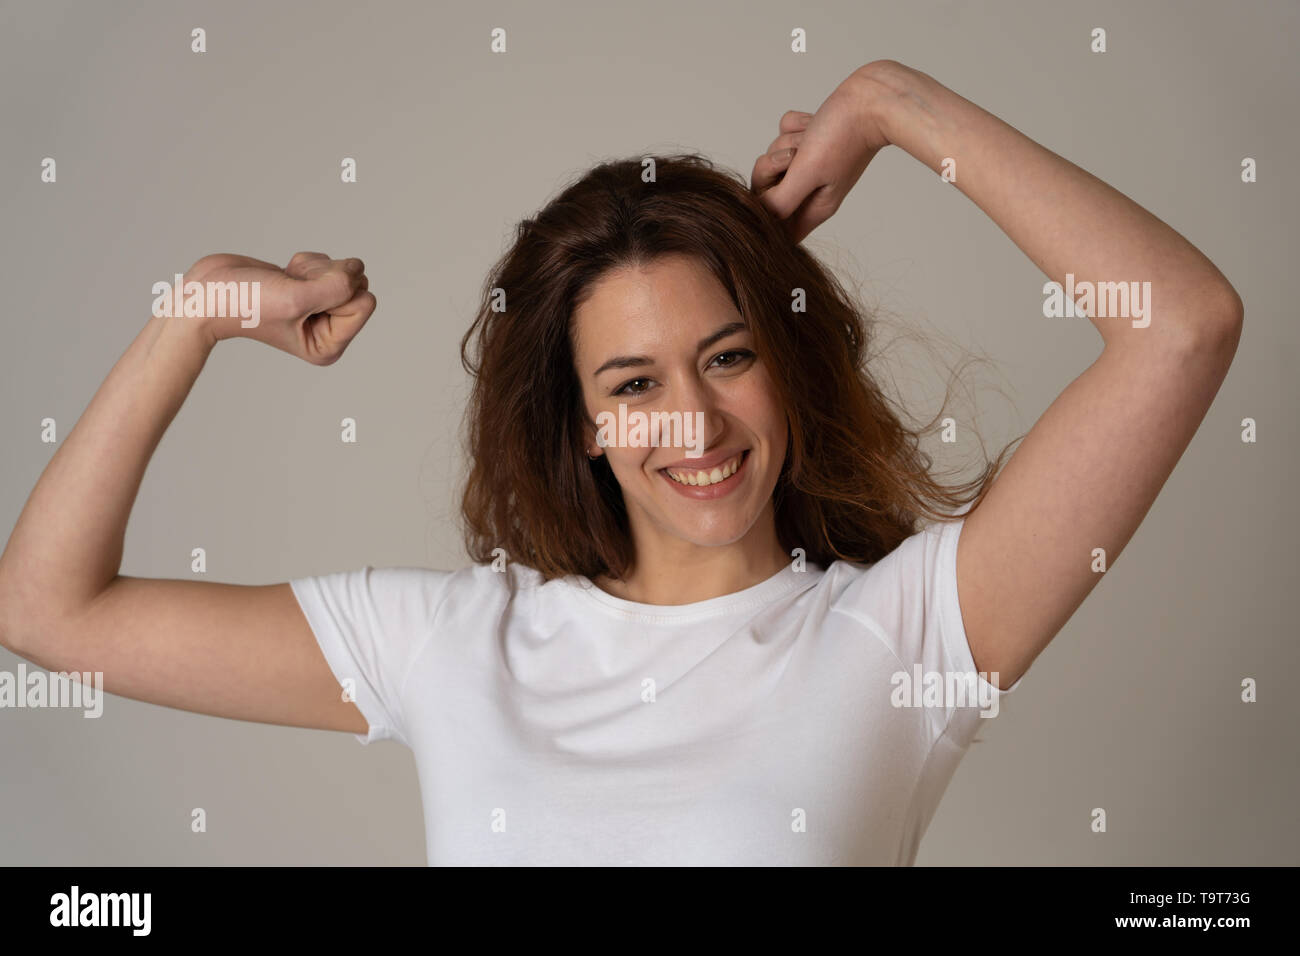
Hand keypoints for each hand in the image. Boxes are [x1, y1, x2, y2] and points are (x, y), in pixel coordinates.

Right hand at [180, 251, 374, 364]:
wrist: (208, 293)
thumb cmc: (246, 304)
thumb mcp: (297, 300)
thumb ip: (337, 287)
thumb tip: (358, 268)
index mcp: (330, 345)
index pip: (365, 303)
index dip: (335, 292)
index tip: (302, 298)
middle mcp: (329, 329)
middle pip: (357, 285)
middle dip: (324, 277)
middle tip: (292, 288)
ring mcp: (321, 307)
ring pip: (342, 271)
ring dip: (312, 269)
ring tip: (284, 283)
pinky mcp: (311, 286)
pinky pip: (327, 262)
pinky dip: (305, 262)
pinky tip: (284, 275)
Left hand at [750, 62, 898, 242]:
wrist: (872, 97)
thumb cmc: (844, 136)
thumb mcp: (807, 173)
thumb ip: (782, 201)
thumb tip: (763, 215)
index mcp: (814, 206)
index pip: (781, 230)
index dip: (767, 218)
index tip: (769, 195)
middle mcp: (813, 188)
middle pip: (769, 189)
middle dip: (772, 168)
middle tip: (794, 156)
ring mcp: (812, 162)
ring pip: (774, 157)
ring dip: (787, 142)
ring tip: (812, 137)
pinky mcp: (812, 137)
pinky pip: (784, 132)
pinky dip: (795, 125)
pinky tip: (814, 125)